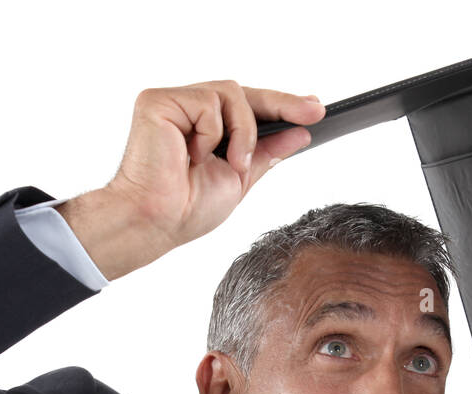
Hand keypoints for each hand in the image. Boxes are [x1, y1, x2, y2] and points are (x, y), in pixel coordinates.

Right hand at [110, 82, 323, 246]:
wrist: (156, 222)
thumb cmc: (185, 209)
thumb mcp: (240, 178)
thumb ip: (267, 152)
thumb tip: (298, 133)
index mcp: (204, 128)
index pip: (247, 108)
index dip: (281, 106)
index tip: (315, 109)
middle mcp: (187, 110)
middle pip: (243, 93)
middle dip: (281, 104)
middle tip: (313, 112)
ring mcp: (173, 102)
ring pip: (231, 93)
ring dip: (243, 132)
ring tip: (230, 163)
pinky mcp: (158, 101)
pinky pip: (208, 102)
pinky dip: (213, 133)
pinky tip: (194, 156)